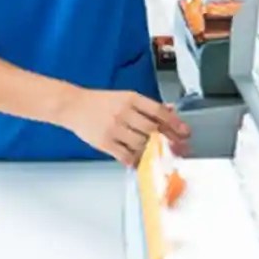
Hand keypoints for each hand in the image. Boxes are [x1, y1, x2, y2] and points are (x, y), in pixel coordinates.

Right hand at [56, 89, 190, 166]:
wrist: (73, 105)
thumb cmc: (99, 102)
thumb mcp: (124, 97)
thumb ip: (146, 106)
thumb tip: (170, 110)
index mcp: (130, 98)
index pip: (158, 111)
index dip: (175, 123)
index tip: (185, 132)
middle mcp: (123, 112)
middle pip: (152, 129)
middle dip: (168, 140)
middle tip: (177, 148)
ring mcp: (114, 128)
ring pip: (141, 144)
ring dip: (151, 151)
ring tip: (157, 154)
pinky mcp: (105, 143)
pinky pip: (126, 155)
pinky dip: (135, 160)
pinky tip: (139, 161)